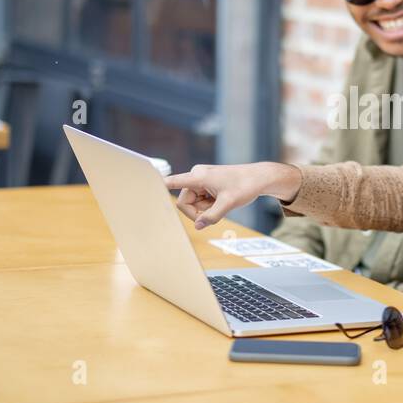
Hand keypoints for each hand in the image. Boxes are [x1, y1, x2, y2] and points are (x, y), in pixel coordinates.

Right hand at [164, 162, 302, 228]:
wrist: (259, 178)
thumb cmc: (245, 186)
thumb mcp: (229, 204)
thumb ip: (212, 217)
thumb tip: (198, 226)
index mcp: (198, 176)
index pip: (173, 182)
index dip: (158, 185)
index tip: (144, 184)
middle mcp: (196, 176)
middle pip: (184, 203)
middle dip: (197, 213)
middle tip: (215, 215)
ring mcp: (200, 181)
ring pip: (192, 205)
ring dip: (204, 211)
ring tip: (221, 205)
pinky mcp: (204, 185)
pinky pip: (199, 202)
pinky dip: (208, 207)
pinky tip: (221, 203)